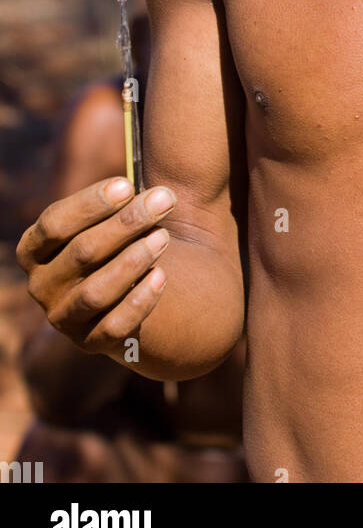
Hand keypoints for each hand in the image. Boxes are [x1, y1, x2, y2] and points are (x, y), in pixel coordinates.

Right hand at [16, 178, 175, 358]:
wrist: (126, 291)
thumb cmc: (115, 241)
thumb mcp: (107, 220)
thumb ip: (120, 205)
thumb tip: (157, 194)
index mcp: (34, 249)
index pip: (55, 224)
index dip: (90, 203)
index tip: (128, 185)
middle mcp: (41, 286)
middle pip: (82, 252)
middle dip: (126, 223)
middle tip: (164, 201)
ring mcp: (63, 317)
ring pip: (96, 292)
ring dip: (133, 261)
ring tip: (164, 236)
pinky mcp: (88, 342)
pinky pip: (114, 326)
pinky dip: (140, 300)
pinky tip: (162, 275)